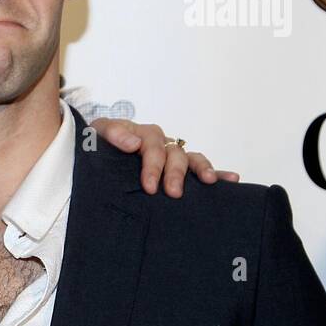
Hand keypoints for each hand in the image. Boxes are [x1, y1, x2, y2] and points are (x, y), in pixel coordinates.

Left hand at [91, 118, 240, 197]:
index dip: (152, 164)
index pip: (151, 144)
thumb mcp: (95, 135)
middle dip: (174, 172)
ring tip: (207, 180)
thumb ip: (111, 134)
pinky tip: (231, 178)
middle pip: (173, 153)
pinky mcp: (176, 169)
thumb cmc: (95, 146)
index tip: (149, 185)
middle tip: (172, 192)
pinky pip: (199, 167)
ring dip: (200, 168)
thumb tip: (133, 143)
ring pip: (189, 157)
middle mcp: (158, 143)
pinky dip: (217, 172)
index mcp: (139, 134)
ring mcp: (169, 155)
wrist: (93, 154)